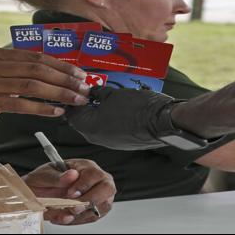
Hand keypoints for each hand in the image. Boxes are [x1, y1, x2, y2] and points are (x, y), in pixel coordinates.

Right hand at [0, 48, 90, 127]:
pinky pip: (20, 104)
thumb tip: (48, 71)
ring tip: (75, 100)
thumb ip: (13, 67)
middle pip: (36, 69)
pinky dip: (41, 108)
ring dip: (58, 93)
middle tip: (83, 87)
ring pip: (31, 86)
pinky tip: (56, 111)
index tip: (78, 73)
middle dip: (64, 79)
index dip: (60, 65)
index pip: (34, 56)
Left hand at [24, 158, 114, 224]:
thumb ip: (57, 176)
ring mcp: (99, 194)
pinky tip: (65, 218)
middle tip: (73, 208)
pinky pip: (93, 217)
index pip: (94, 174)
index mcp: (85, 166)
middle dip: (89, 201)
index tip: (70, 194)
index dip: (83, 186)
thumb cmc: (43, 180)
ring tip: (64, 216)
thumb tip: (71, 175)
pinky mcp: (96, 208)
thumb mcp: (44, 175)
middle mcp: (96, 179)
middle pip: (106, 189)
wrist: (38, 193)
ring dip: (83, 214)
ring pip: (102, 205)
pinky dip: (79, 220)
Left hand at [63, 86, 180, 149]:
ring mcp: (111, 142)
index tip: (76, 91)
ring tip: (107, 96)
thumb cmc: (138, 108)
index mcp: (90, 128)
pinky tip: (118, 107)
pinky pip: (110, 129)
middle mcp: (98, 138)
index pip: (72, 114)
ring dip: (99, 112)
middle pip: (84, 121)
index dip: (73, 100)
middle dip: (87, 105)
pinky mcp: (123, 142)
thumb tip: (92, 91)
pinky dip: (111, 118)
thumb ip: (98, 93)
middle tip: (92, 91)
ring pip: (98, 125)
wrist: (163, 121)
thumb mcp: (113, 94)